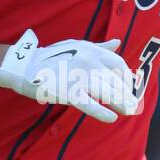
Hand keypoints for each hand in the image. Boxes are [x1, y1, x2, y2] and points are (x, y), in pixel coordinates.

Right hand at [0, 28, 138, 124]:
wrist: (27, 65)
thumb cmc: (54, 56)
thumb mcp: (78, 46)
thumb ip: (100, 47)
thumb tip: (118, 42)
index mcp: (92, 50)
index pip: (118, 65)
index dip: (127, 78)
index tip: (128, 89)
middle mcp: (89, 61)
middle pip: (115, 81)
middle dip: (126, 94)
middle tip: (133, 106)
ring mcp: (79, 77)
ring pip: (107, 92)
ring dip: (121, 103)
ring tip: (129, 112)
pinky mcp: (68, 92)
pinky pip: (89, 104)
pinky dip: (102, 113)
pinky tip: (112, 118)